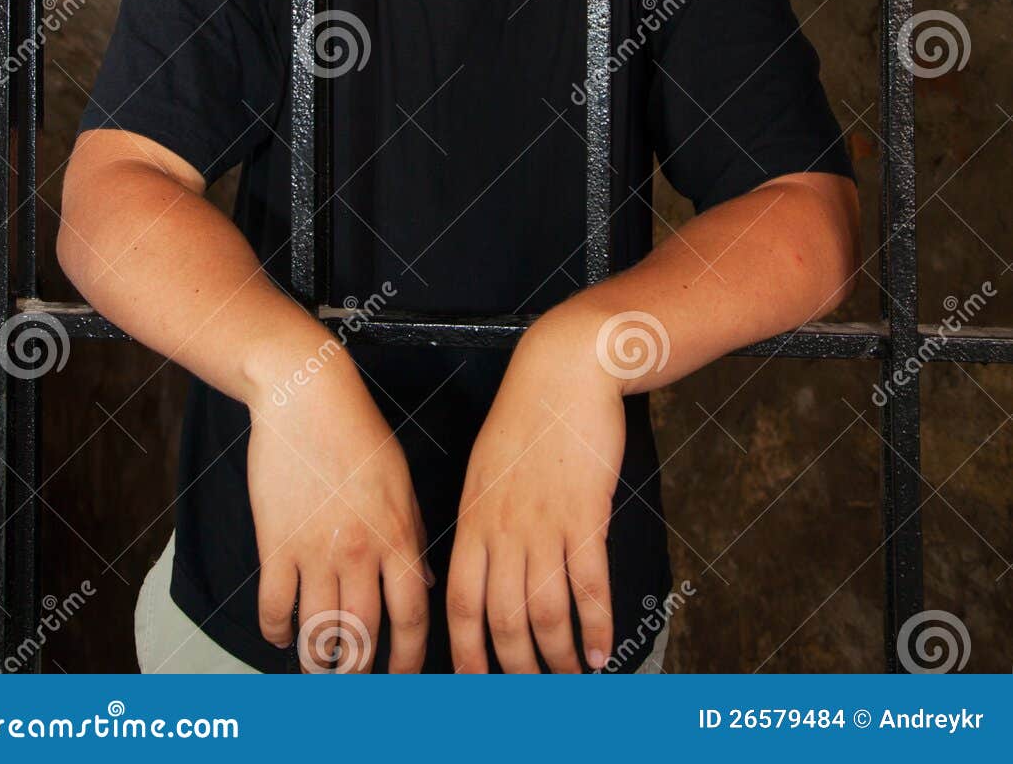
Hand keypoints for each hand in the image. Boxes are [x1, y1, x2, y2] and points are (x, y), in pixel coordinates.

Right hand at [247, 345, 434, 672]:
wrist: (306, 396)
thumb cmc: (357, 430)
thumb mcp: (400, 479)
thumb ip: (413, 532)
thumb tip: (427, 581)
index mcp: (397, 533)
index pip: (412, 615)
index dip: (410, 657)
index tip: (404, 676)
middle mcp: (359, 549)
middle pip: (363, 634)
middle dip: (360, 669)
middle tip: (355, 678)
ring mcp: (315, 549)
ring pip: (318, 631)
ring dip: (318, 661)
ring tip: (319, 668)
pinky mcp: (276, 542)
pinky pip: (276, 606)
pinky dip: (278, 631)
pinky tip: (283, 634)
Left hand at [446, 304, 626, 672]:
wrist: (564, 370)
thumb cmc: (527, 415)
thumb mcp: (486, 465)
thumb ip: (481, 516)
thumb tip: (474, 560)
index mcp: (473, 518)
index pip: (460, 602)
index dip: (467, 651)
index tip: (475, 684)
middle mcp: (503, 529)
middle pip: (503, 620)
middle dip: (517, 668)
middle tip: (533, 693)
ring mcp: (545, 524)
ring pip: (545, 614)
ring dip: (559, 658)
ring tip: (572, 679)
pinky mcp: (586, 515)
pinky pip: (589, 588)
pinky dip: (597, 627)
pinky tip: (604, 651)